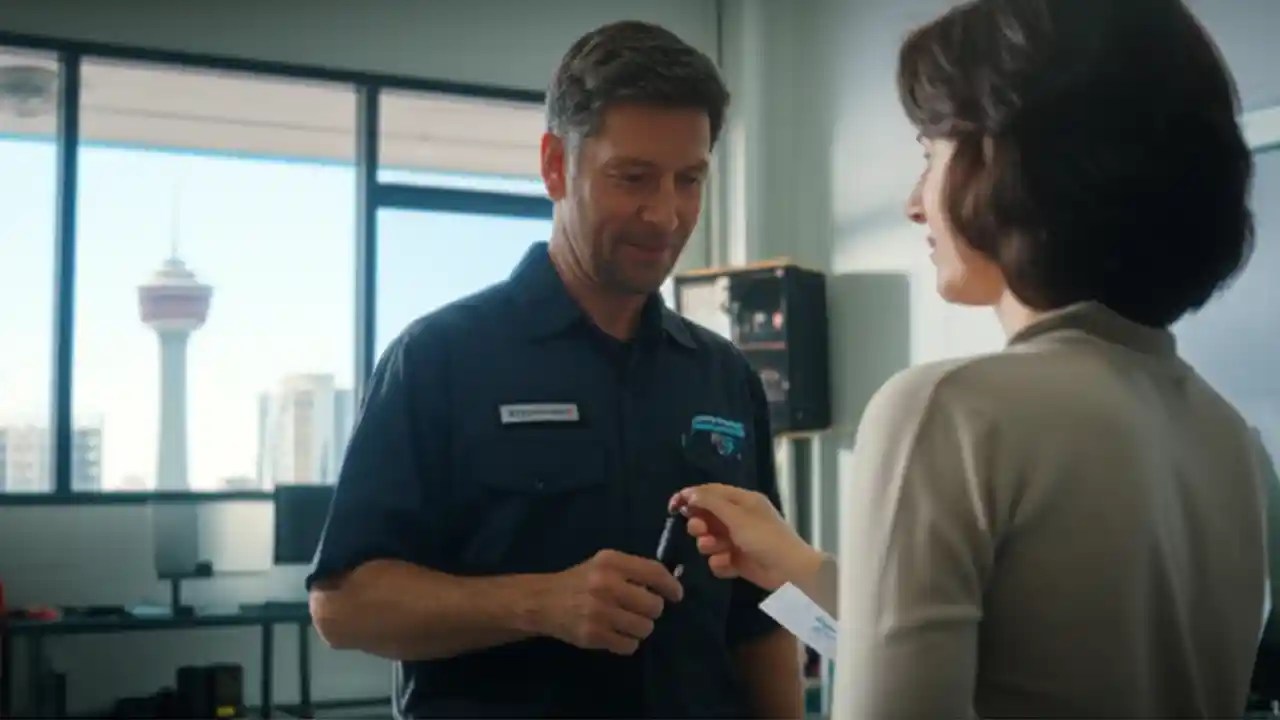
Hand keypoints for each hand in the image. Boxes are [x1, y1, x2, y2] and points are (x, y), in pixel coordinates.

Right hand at [536, 549, 683, 655]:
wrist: (543, 601)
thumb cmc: (580, 581)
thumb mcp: (603, 564)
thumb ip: (632, 570)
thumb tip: (668, 585)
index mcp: (611, 562)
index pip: (654, 572)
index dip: (671, 586)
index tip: (676, 595)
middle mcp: (606, 584)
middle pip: (654, 605)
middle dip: (652, 610)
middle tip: (641, 609)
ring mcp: (599, 612)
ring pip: (645, 628)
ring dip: (641, 628)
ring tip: (628, 623)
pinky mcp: (593, 635)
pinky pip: (629, 646)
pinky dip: (628, 643)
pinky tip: (617, 634)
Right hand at [671, 483, 822, 591]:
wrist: (789, 571)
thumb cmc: (764, 537)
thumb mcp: (736, 515)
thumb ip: (711, 503)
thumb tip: (689, 493)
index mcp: (742, 501)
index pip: (711, 492)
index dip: (691, 497)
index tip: (673, 506)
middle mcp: (739, 518)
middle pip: (707, 517)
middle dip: (700, 525)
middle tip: (700, 531)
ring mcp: (738, 541)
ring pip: (709, 540)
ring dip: (709, 545)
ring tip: (718, 549)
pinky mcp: (738, 561)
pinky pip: (718, 560)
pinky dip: (720, 562)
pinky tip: (729, 565)